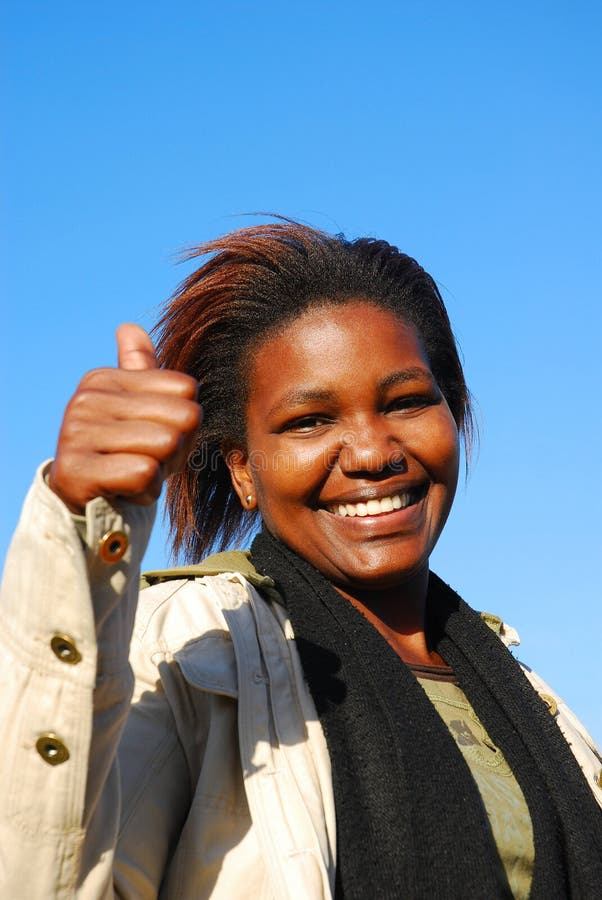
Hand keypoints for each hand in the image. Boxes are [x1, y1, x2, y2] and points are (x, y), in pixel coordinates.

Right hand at [48, 324, 200, 513]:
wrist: (87, 504)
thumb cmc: (124, 453)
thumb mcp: (137, 409)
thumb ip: (139, 370)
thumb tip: (129, 327)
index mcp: (104, 378)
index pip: (187, 390)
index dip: (185, 423)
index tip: (156, 436)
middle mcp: (85, 399)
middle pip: (182, 417)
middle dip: (177, 449)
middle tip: (150, 459)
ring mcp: (76, 433)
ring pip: (165, 446)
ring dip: (161, 472)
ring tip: (134, 474)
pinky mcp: (76, 471)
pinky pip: (144, 474)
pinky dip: (145, 491)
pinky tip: (125, 490)